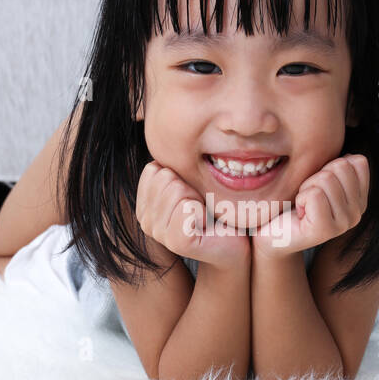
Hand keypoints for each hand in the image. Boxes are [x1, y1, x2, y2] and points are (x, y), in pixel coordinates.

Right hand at [135, 161, 249, 269]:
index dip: (180, 174)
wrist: (234, 242)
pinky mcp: (177, 242)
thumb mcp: (188, 182)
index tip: (192, 193)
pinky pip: (188, 208)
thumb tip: (159, 137)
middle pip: (164, 177)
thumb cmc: (213, 209)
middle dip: (190, 185)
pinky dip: (204, 212)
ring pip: (176, 190)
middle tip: (201, 205)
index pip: (153, 169)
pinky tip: (207, 226)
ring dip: (198, 198)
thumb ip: (170, 166)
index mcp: (144, 204)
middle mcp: (145, 220)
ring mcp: (159, 234)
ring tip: (204, 214)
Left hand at [253, 154, 368, 259]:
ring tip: (303, 206)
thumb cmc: (295, 203)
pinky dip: (300, 199)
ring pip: (326, 179)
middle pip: (341, 167)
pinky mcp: (325, 230)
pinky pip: (314, 195)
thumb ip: (339, 168)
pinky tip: (299, 214)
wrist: (274, 233)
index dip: (331, 165)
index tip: (319, 185)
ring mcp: (343, 224)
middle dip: (316, 176)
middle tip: (308, 197)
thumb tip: (350, 157)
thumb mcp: (320, 180)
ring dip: (306, 188)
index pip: (359, 162)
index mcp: (360, 199)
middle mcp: (356, 213)